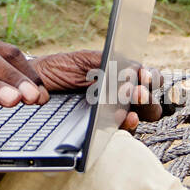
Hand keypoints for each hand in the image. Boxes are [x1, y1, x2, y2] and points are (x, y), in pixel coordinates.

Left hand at [34, 50, 164, 132]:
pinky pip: (120, 130)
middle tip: (140, 93)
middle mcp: (120, 95)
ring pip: (138, 116)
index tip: (144, 76)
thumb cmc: (61, 68)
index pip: (147, 78)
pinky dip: (126, 124)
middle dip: (149, 97)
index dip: (152, 77)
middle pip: (149, 100)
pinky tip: (126, 117)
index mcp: (120, 75)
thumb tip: (129, 68)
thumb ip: (106, 62)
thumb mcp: (84, 60)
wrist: (37, 83)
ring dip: (142, 110)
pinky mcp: (101, 127)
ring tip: (134, 103)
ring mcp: (112, 112)